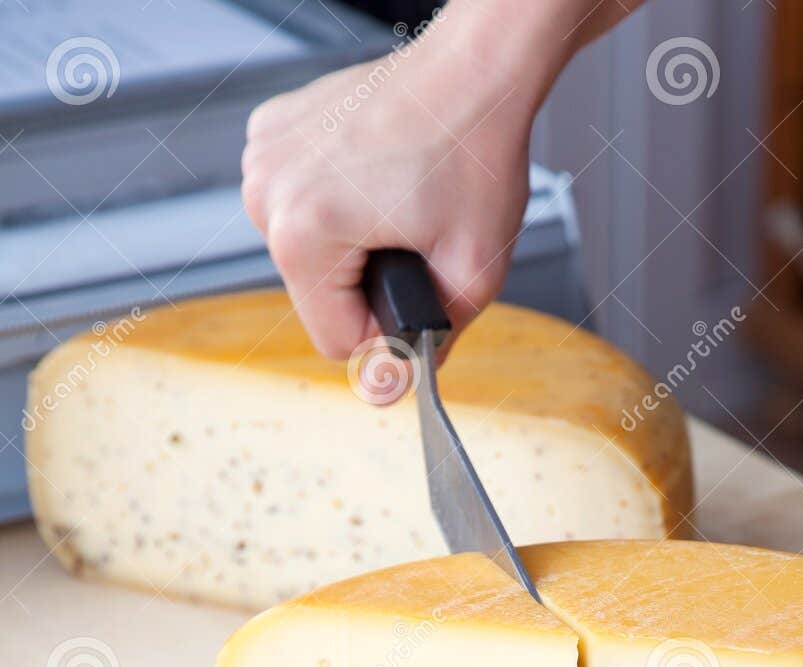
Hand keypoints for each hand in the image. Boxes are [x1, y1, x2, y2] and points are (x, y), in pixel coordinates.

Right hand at [241, 16, 534, 359]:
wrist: (474, 72)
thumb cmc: (473, 154)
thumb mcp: (471, 276)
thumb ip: (427, 347)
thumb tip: (385, 391)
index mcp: (302, 231)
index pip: (335, 342)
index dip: (387, 329)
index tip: (419, 284)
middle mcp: (266, 191)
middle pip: (315, 299)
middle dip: (367, 283)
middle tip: (415, 232)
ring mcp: (262, 158)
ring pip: (306, 256)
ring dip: (352, 247)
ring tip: (395, 201)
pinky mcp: (270, 135)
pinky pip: (299, 207)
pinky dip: (336, 205)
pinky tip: (373, 177)